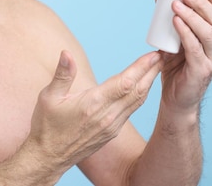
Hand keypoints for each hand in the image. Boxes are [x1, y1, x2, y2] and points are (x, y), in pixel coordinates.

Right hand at [26, 50, 161, 171]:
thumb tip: (66, 53)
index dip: (141, 67)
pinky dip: (140, 95)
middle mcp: (106, 116)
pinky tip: (142, 87)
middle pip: (137, 90)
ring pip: (137, 101)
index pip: (124, 82)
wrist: (49, 158)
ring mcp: (111, 126)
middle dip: (151, 71)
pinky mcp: (111, 132)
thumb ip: (62, 74)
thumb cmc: (46, 126)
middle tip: (165, 55)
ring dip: (149, 83)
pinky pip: (131, 110)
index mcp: (92, 104)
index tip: (152, 54)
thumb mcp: (48, 97)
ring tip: (158, 67)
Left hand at [160, 0, 211, 112]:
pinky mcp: (203, 70)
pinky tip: (176, 22)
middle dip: (201, 2)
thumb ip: (172, 18)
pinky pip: (195, 48)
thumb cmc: (176, 66)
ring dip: (192, 15)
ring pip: (207, 32)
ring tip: (177, 4)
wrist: (176, 99)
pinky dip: (185, 33)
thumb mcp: (174, 38)